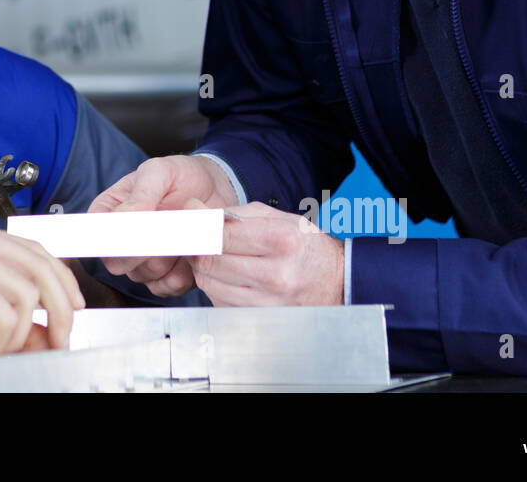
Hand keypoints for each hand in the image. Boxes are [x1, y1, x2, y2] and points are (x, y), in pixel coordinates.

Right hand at [0, 218, 83, 359]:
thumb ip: (6, 321)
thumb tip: (46, 335)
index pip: (35, 251)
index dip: (61, 282)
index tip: (70, 311)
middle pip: (44, 267)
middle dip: (60, 311)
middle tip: (54, 342)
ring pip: (28, 295)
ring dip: (14, 336)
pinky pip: (8, 313)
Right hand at [87, 154, 237, 296]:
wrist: (214, 190)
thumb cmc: (180, 176)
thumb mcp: (160, 171)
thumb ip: (142, 192)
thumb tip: (126, 215)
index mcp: (109, 212)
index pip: (96, 233)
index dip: (113, 236)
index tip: (140, 229)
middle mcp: (121, 241)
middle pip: (116, 262)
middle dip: (144, 249)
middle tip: (169, 228)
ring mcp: (142, 262)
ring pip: (142, 275)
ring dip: (166, 259)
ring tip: (184, 232)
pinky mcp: (164, 277)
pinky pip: (165, 287)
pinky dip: (181, 273)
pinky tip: (191, 251)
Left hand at [186, 201, 343, 306]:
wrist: (337, 283)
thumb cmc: (305, 247)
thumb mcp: (278, 219)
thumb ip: (234, 213)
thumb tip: (194, 208)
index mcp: (281, 241)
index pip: (220, 236)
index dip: (197, 228)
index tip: (189, 223)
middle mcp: (275, 275)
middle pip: (210, 262)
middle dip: (198, 249)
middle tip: (198, 240)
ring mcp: (268, 302)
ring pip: (209, 284)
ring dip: (204, 269)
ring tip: (215, 257)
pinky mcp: (260, 318)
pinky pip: (219, 301)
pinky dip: (216, 287)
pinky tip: (229, 277)